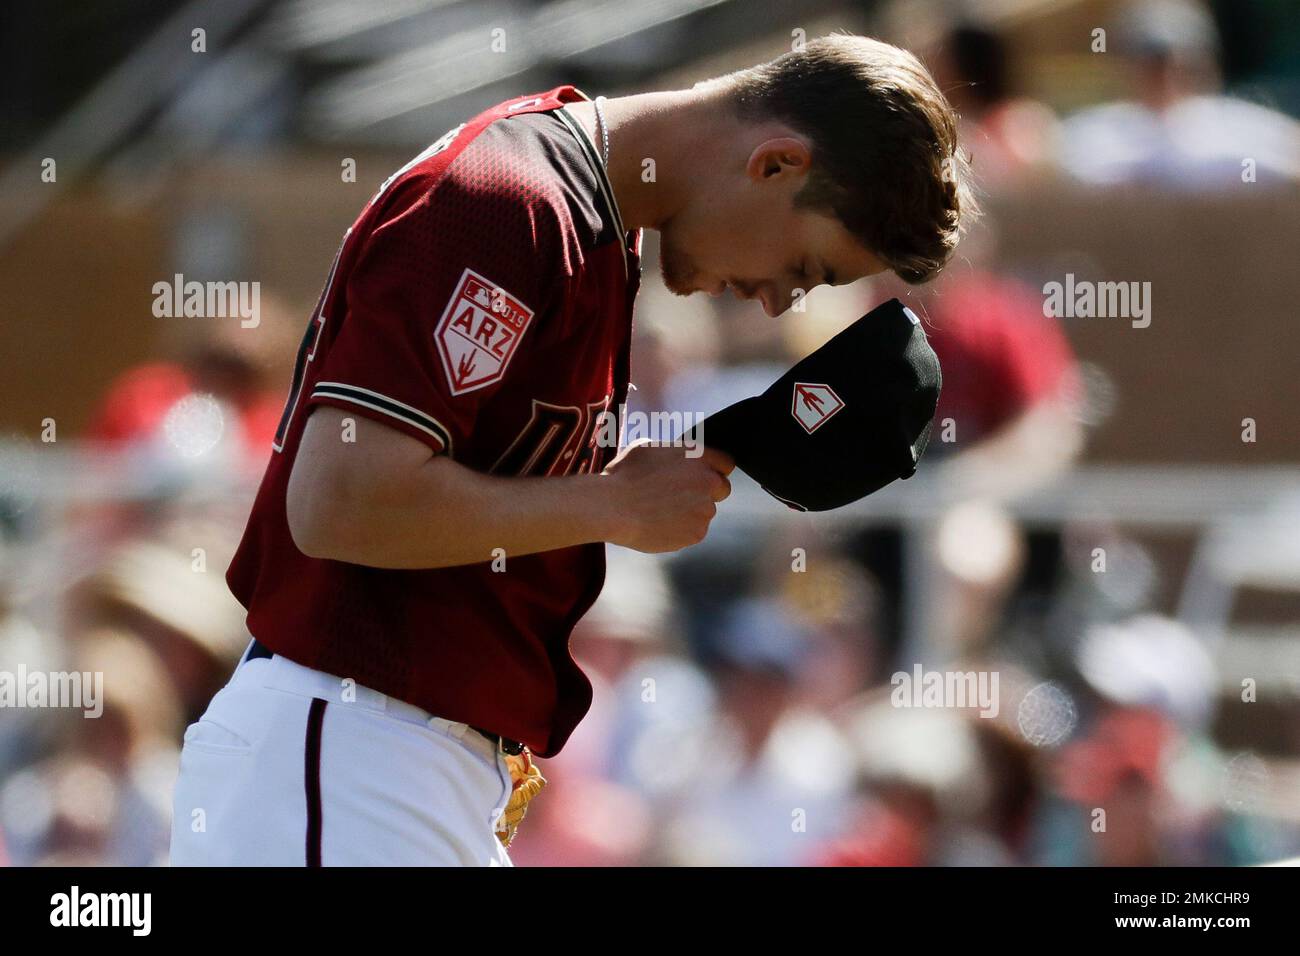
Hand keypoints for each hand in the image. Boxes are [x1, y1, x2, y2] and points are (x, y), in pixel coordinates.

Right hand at [600, 440, 733, 552]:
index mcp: (698, 456)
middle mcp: (707, 482)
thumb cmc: (623, 475)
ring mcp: (704, 510)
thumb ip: (671, 453)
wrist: (612, 507)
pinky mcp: (696, 533)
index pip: (726, 463)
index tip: (702, 476)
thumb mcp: (647, 448)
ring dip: (690, 512)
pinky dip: (681, 530)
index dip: (714, 470)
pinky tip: (659, 524)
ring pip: (705, 512)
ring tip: (661, 511)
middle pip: (722, 489)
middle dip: (707, 492)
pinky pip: (693, 531)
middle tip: (681, 496)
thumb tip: (672, 458)